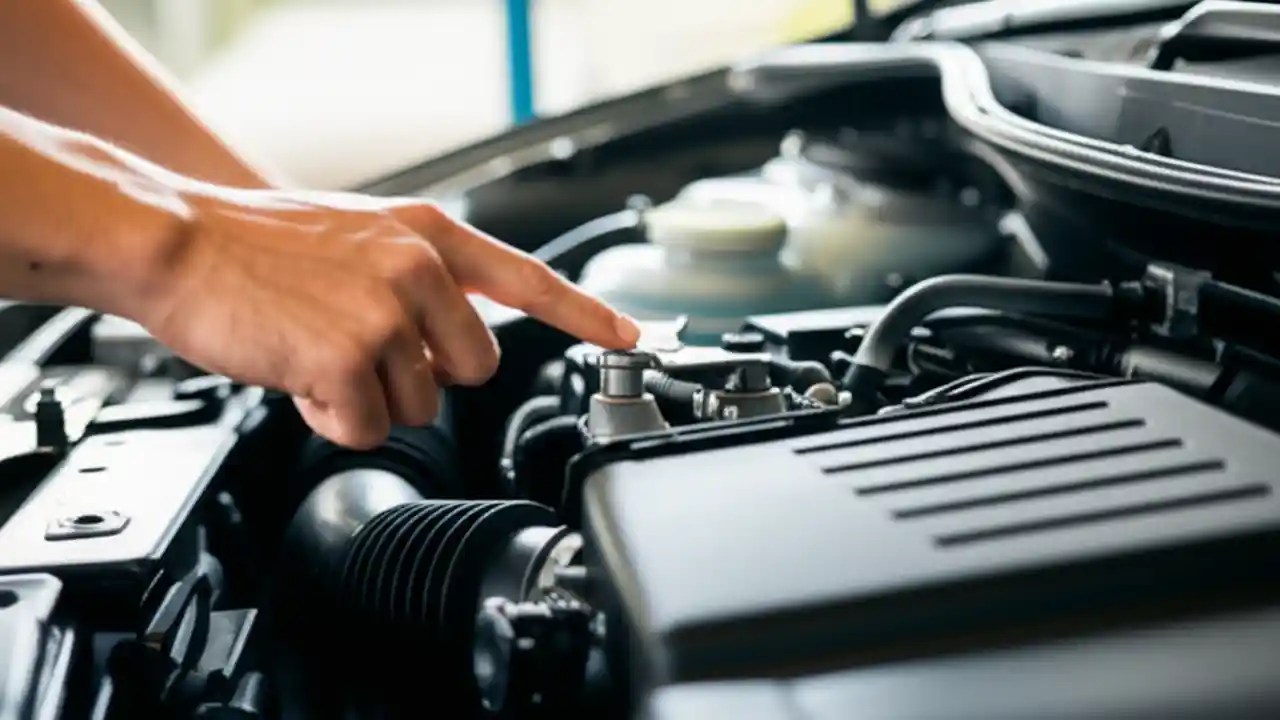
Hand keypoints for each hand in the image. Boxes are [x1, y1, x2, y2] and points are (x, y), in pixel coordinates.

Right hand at [129, 187, 639, 448]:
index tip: (630, 335)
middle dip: (420, 378)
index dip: (585, 314)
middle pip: (471, 371)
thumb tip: (462, 330)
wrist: (177, 240)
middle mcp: (419, 268)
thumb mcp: (361, 231)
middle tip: (359, 350)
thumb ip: (422, 274)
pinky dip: (329, 419)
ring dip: (366, 398)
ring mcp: (386, 313)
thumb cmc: (260, 245)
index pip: (528, 278)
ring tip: (315, 350)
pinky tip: (298, 376)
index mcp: (428, 234)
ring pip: (416, 407)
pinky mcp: (347, 358)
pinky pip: (365, 429)